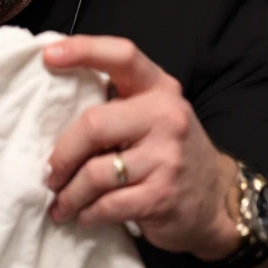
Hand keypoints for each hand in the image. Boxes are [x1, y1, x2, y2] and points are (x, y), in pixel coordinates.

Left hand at [43, 36, 241, 260]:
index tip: (48, 56)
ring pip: (95, 173)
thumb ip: (116, 104)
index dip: (83, 51)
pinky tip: (83, 216)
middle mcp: (166, 117)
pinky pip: (107, 205)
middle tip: (50, 173)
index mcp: (159, 89)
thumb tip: (52, 108)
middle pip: (93, 126)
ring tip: (60, 202)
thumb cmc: (169, 151)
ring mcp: (166, 158)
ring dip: (69, 193)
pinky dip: (88, 213)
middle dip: (62, 155)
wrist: (219, 199)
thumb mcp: (153, 115)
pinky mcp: (161, 196)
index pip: (122, 56)